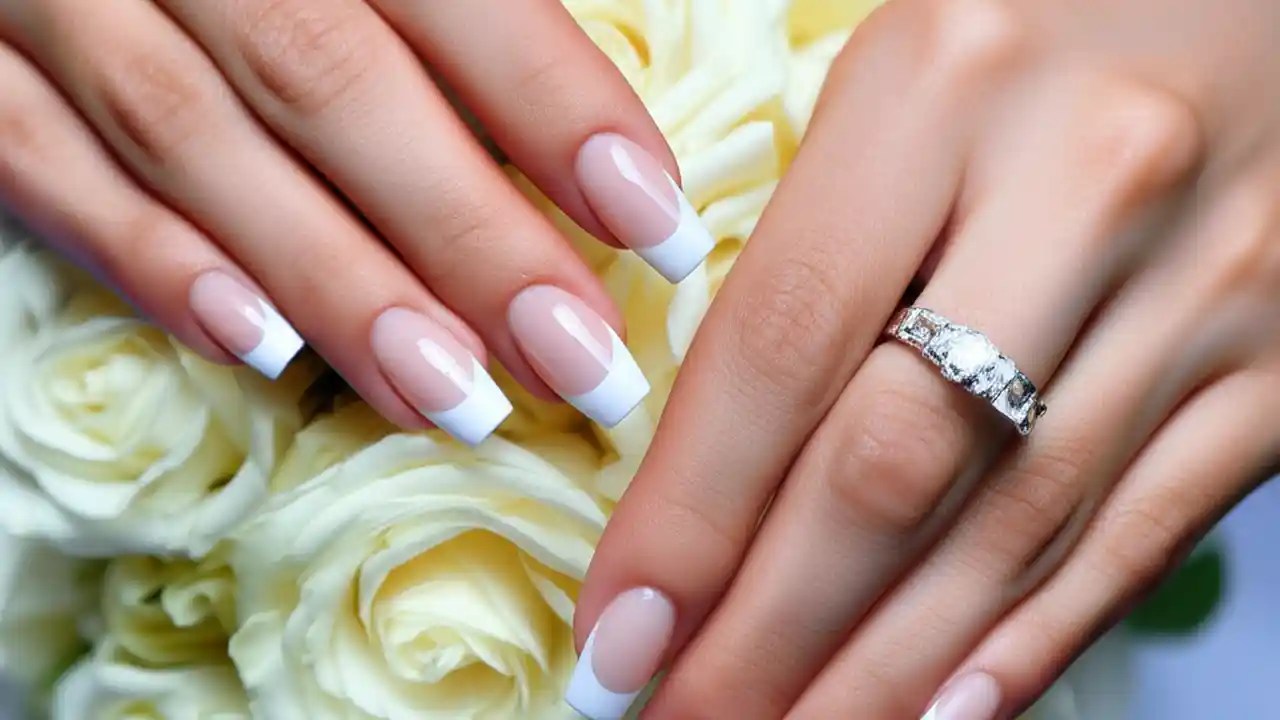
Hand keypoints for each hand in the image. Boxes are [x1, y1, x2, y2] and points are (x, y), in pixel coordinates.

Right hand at [0, 0, 712, 443]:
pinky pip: (40, 159)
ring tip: (460, 401)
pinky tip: (260, 350)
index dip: (557, 107)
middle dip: (467, 239)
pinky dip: (148, 258)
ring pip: (194, 141)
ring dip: (335, 283)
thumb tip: (598, 77)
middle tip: (583, 365)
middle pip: (333, 84)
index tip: (658, 226)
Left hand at [570, 0, 1279, 716]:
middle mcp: (1081, 186)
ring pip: (1009, 530)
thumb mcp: (908, 66)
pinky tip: (940, 717)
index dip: (687, 516)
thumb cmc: (1053, 17)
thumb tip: (706, 443)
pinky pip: (1140, 533)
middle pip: (887, 469)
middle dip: (768, 630)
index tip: (620, 633)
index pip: (777, 345)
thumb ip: (812, 232)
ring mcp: (1203, 286)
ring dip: (881, 670)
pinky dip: (1030, 642)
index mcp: (941, 80)